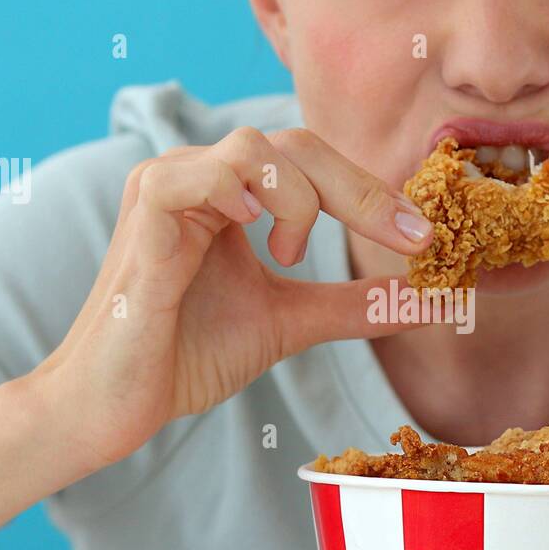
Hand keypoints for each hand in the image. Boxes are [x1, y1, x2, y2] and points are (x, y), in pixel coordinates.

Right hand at [30, 127, 432, 467]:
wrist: (117, 405)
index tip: (425, 237)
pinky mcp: (141, 217)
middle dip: (361, 189)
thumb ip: (354, 305)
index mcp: (232, 194)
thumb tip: (431, 302)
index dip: (372, 192)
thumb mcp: (290, 321)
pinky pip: (192, 175)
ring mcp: (165, 189)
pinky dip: (235, 195)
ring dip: (298, 200)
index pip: (313, 164)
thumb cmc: (188, 355)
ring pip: (252, 147)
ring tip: (291, 257)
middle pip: (295, 144)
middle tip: (406, 236)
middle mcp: (198, 176)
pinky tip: (256, 237)